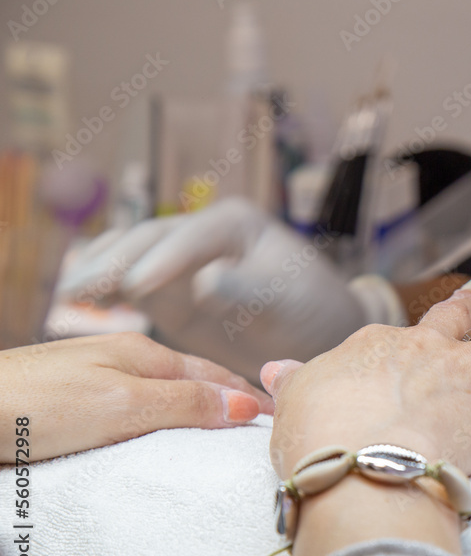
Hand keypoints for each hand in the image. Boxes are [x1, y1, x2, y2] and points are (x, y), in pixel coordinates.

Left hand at [0, 332, 272, 461]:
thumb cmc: (37, 407)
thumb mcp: (122, 406)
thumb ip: (185, 403)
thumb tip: (248, 405)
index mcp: (143, 352)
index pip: (214, 372)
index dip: (247, 394)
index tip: (279, 416)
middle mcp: (122, 357)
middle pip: (191, 378)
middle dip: (226, 398)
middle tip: (256, 429)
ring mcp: (94, 376)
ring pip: (161, 392)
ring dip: (193, 409)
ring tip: (217, 436)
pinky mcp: (70, 400)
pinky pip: (133, 407)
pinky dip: (159, 419)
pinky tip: (159, 434)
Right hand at [57, 198, 368, 380]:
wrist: (317, 331)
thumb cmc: (311, 311)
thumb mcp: (286, 299)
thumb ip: (246, 288)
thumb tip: (204, 280)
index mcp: (234, 223)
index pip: (191, 237)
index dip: (163, 260)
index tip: (139, 286)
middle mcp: (201, 233)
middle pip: (148, 241)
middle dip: (114, 263)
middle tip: (81, 290)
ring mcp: (179, 259)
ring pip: (129, 256)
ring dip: (97, 272)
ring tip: (67, 296)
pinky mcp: (167, 287)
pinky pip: (128, 283)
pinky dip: (104, 290)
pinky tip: (78, 304)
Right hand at [261, 288, 470, 478]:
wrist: (358, 468)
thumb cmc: (318, 441)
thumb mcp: (293, 403)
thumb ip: (294, 382)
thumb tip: (274, 371)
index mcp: (378, 345)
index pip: (401, 335)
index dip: (413, 336)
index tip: (420, 338)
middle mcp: (428, 347)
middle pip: (459, 317)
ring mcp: (468, 373)